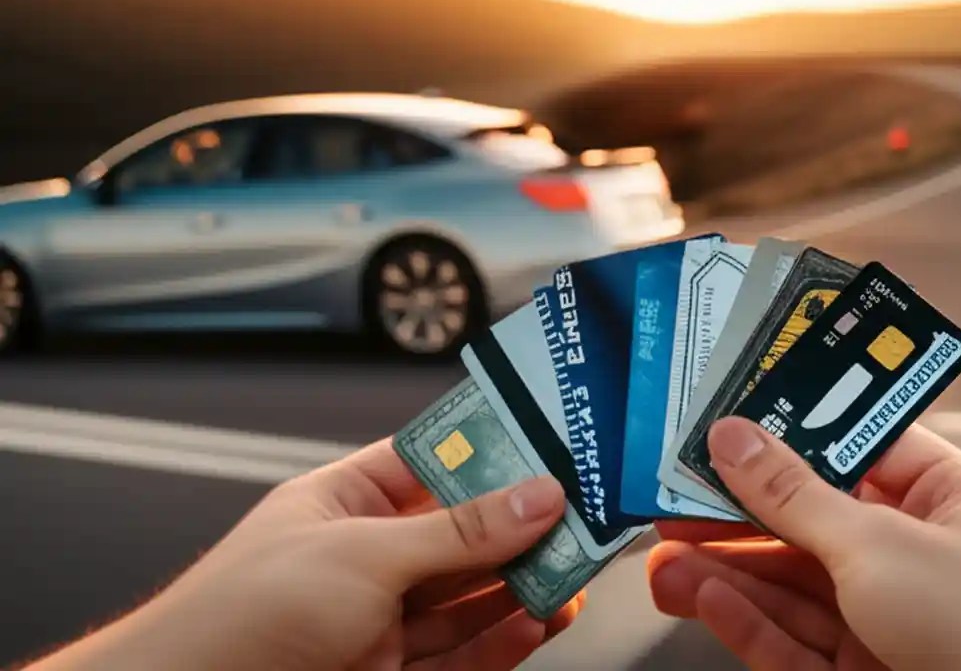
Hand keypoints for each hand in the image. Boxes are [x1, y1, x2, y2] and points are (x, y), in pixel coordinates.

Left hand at [33, 439, 580, 670]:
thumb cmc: (241, 616)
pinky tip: (540, 621)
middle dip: (524, 526)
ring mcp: (381, 619)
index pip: (435, 461)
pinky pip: (464, 650)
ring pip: (473, 595)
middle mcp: (367, 557)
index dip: (494, 452)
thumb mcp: (363, 555)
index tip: (554, 445)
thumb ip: (459, 532)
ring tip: (577, 571)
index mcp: (346, 503)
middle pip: (465, 533)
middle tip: (584, 516)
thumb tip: (537, 495)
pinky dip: (506, 637)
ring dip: (526, 585)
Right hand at [648, 418, 960, 670]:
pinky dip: (750, 621)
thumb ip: (795, 497)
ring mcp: (892, 618)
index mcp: (950, 500)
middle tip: (671, 503)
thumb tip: (736, 439)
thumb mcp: (879, 547)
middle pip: (811, 522)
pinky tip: (705, 600)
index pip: (857, 447)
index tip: (723, 426)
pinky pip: (797, 640)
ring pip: (794, 587)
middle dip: (738, 518)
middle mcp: (921, 554)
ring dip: (728, 574)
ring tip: (663, 563)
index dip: (788, 434)